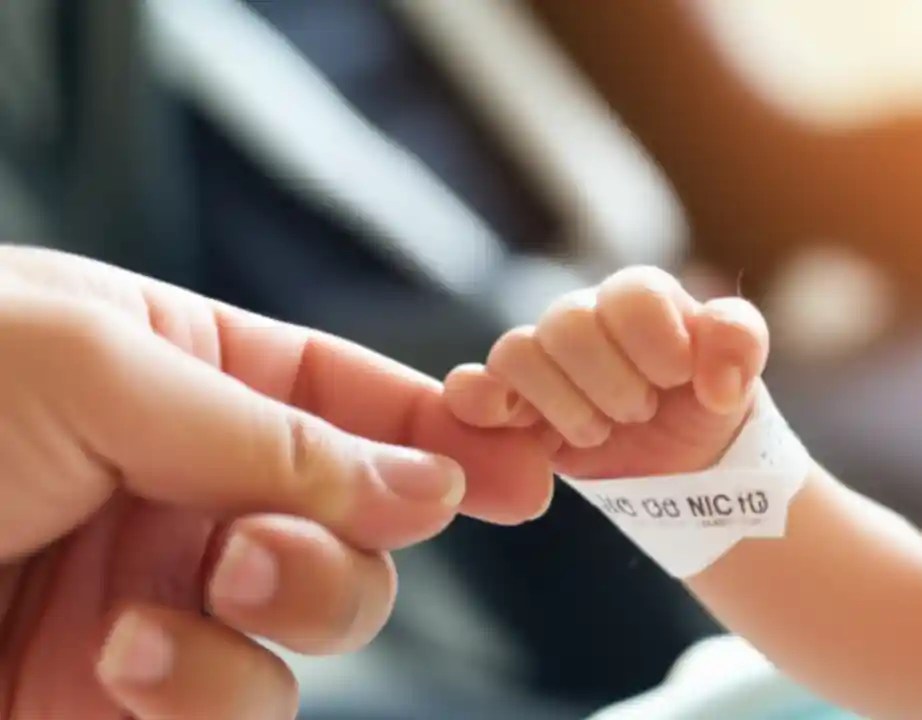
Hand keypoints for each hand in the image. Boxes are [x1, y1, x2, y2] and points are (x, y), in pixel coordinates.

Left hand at [0, 247, 551, 718]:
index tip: (527, 464)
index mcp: (183, 371)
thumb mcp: (93, 363)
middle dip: (349, 537)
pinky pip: (240, 706)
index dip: (443, 429)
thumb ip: (273, 428)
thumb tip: (428, 480)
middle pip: (362, 522)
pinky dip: (202, 688)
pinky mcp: (127, 696)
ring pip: (319, 622)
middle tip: (273, 538)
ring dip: (280, 611)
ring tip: (185, 591)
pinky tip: (115, 659)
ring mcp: (166, 593)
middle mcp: (188, 484)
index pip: (350, 397)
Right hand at [444, 266, 769, 478]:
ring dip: (563, 404)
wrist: (682, 463)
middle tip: (641, 412)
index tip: (677, 379)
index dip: (654, 340)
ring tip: (600, 432)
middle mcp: (583, 318)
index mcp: (639, 299)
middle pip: (568, 322)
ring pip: (519, 352)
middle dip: (611, 381)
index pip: (633, 294)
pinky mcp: (514, 406)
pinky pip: (473, 388)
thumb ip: (739, 342)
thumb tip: (713, 380)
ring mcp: (543, 360)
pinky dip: (480, 401)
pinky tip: (507, 420)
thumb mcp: (740, 368)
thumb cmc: (707, 401)